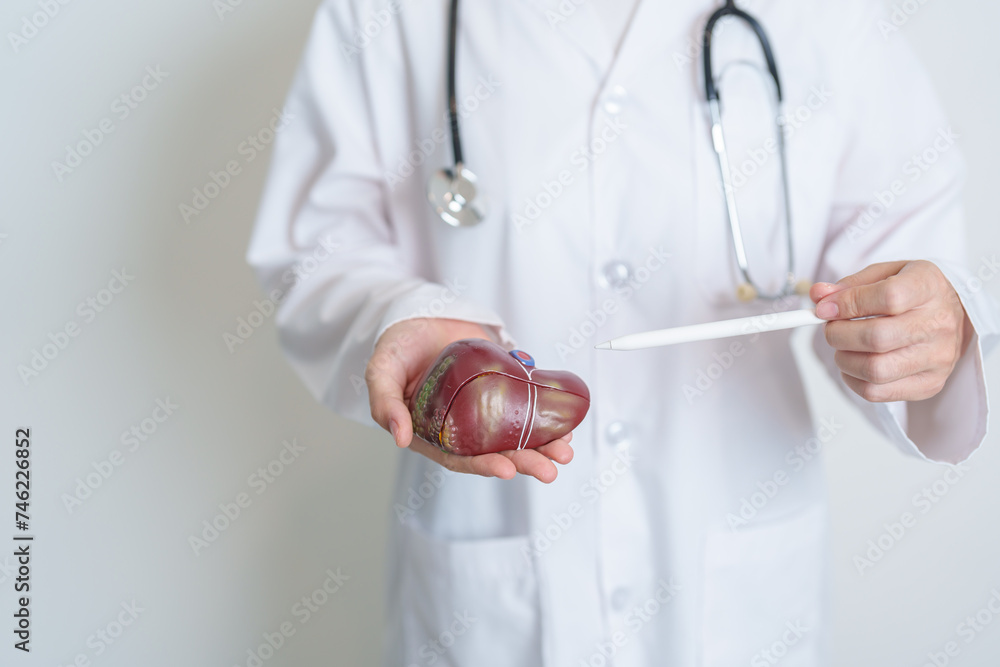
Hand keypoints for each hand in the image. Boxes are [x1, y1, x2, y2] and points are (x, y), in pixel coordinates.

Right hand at [365, 318, 574, 481]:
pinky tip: (565, 426)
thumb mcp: (381, 372)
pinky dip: (547, 417)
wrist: (420, 313)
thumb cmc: (396, 346)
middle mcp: (462, 426)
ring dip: (542, 446)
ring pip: (517, 433)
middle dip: (524, 461)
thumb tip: (400, 439)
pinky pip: (528, 404)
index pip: (460, 457)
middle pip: (495, 451)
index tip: (506, 470)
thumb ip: (385, 403)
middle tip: (549, 469)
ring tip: (564, 453)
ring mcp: (485, 407)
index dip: (483, 465)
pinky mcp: (503, 385)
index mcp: (432, 432)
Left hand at [810, 260, 972, 402]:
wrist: (952, 314)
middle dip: (838, 335)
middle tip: (831, 329)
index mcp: (928, 287)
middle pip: (877, 338)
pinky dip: (853, 380)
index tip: (825, 308)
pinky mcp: (930, 384)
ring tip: (844, 346)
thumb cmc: (915, 293)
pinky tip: (854, 363)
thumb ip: (850, 285)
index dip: (848, 304)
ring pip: (874, 370)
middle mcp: (938, 324)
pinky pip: (877, 392)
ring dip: (844, 359)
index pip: (888, 297)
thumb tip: (819, 295)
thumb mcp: (885, 274)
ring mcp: (937, 358)